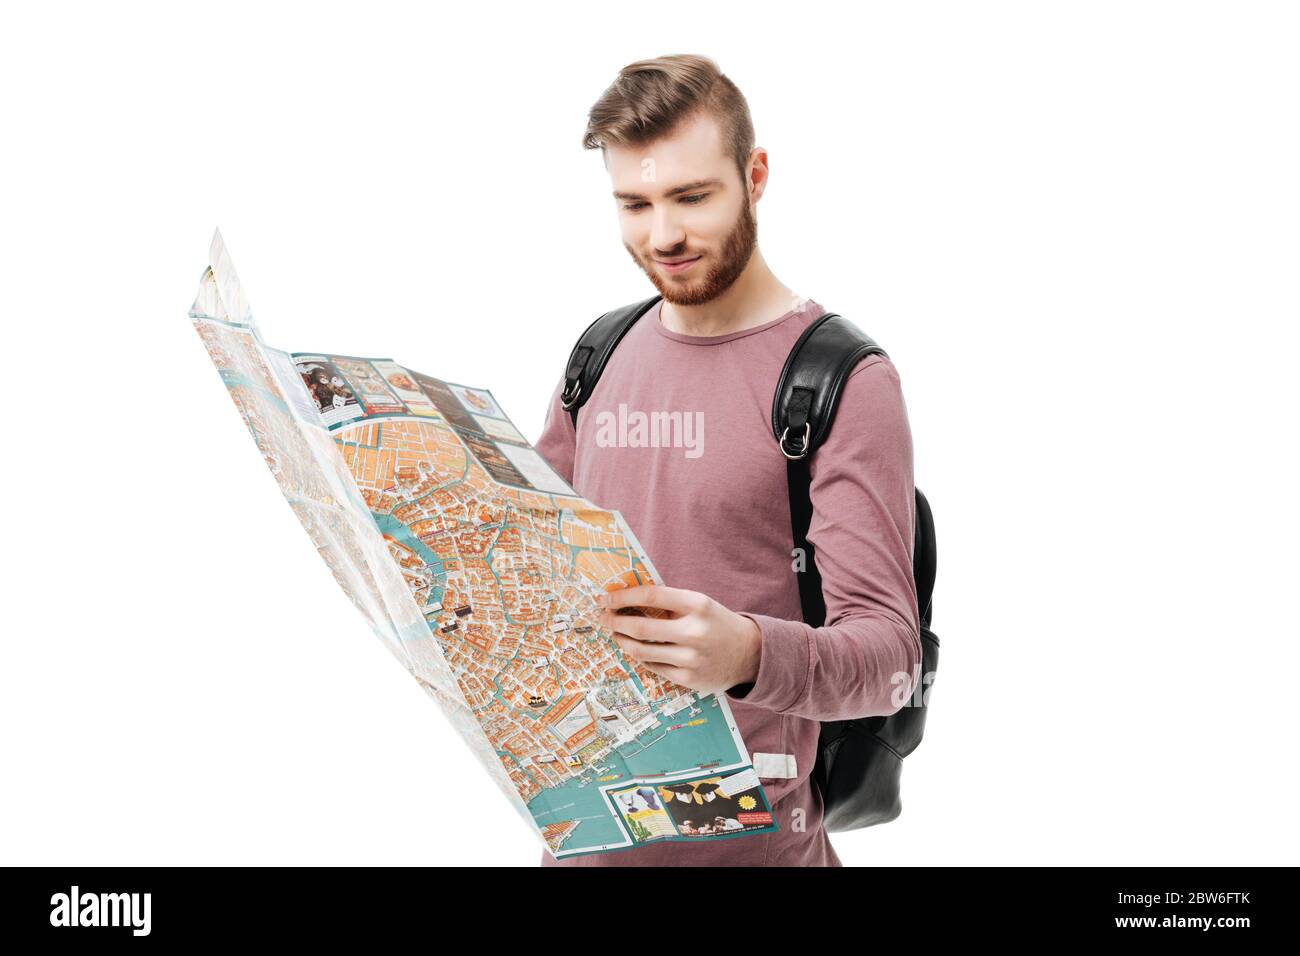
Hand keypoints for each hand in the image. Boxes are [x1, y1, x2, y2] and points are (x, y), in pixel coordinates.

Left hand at [597, 584, 761, 694]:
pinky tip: (635, 649)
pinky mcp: (688, 678)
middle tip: (603, 618)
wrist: (749, 654)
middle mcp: (694, 631)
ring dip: (621, 641)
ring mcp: (691, 657)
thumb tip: (626, 598)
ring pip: (641, 651)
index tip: (605, 598)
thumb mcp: (699, 604)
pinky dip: (640, 656)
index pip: (650, 596)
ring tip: (615, 634)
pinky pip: (653, 667)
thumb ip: (668, 602)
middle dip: (614, 621)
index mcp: (697, 605)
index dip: (622, 597)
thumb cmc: (716, 623)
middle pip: (640, 627)